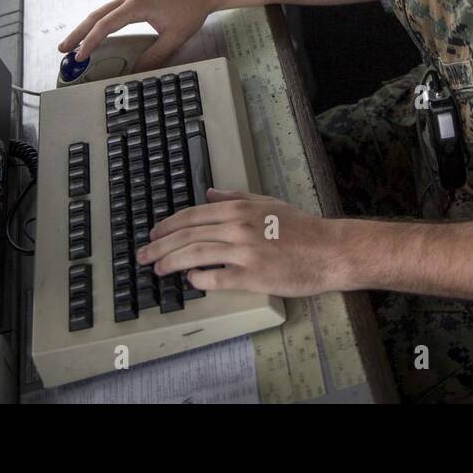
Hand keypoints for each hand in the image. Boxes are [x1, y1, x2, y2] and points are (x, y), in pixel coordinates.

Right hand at [58, 0, 217, 71]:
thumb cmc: (191, 9)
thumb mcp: (175, 37)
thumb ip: (155, 56)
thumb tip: (137, 72)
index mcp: (136, 5)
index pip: (105, 25)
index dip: (90, 41)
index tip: (80, 55)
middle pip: (96, 16)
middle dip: (78, 33)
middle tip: (63, 49)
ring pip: (101, 12)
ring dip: (86, 27)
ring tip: (73, 43)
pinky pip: (111, 11)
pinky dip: (99, 22)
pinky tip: (95, 33)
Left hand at [135, 189, 345, 297]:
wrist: (329, 250)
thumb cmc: (301, 227)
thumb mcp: (267, 203)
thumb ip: (236, 197)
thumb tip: (210, 193)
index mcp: (238, 208)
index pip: (192, 215)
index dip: (168, 225)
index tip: (153, 234)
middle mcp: (237, 227)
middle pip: (187, 235)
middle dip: (159, 246)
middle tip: (143, 255)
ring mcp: (244, 252)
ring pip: (195, 255)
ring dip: (171, 262)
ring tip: (157, 269)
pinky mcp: (252, 276)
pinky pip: (216, 278)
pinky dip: (198, 278)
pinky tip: (190, 280)